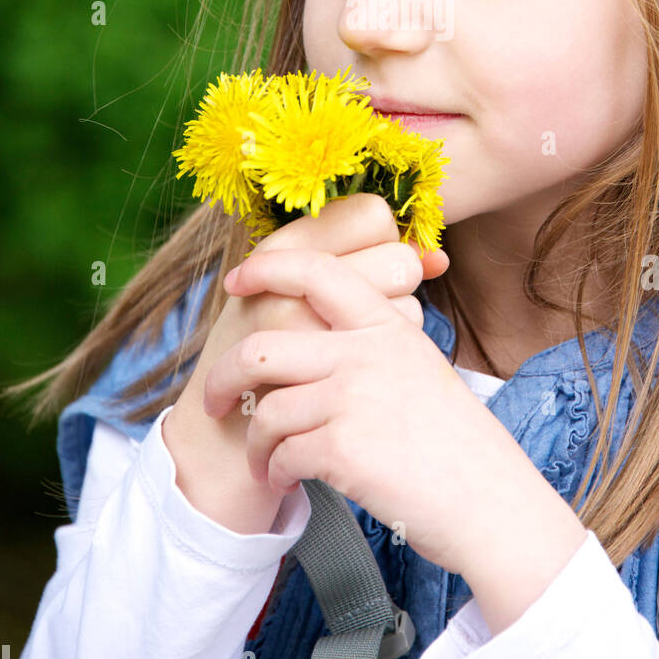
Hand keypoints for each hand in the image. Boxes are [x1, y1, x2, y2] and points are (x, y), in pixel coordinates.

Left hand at [203, 217, 554, 577]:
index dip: (268, 268)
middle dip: (224, 376)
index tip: (238, 280)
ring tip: (265, 460)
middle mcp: (368, 353)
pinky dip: (275, 471)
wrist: (490, 503)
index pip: (317, 272)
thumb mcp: (422, 367)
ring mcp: (354, 398)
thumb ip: (373, 345)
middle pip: (264, 349)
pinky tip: (287, 479)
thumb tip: (314, 337)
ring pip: (266, 409)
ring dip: (255, 442)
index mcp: (387, 327)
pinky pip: (281, 453)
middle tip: (214, 397)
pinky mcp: (343, 448)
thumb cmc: (459, 445)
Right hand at [220, 194, 448, 407]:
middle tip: (355, 319)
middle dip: (395, 288)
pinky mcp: (318, 375)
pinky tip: (350, 380)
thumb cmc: (269, 364)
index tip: (361, 271)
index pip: (370, 213)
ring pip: (406, 301)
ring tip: (349, 352)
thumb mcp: (291, 296)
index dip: (380, 243)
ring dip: (389, 328)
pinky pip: (392, 345)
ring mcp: (302, 326)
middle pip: (398, 256)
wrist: (219, 445)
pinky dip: (383, 363)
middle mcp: (289, 277)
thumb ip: (361, 263)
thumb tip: (439, 258)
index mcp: (277, 245)